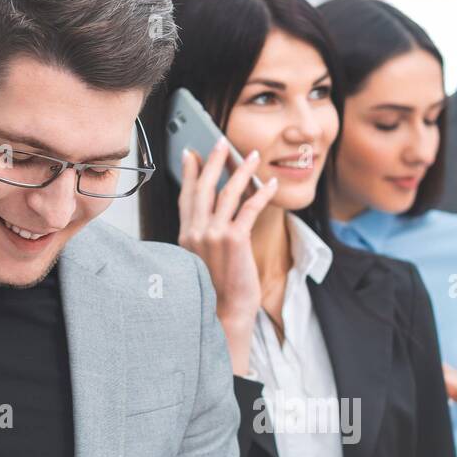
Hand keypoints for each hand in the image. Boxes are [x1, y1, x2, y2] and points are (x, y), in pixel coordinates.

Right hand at [177, 139, 279, 374]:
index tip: (191, 153)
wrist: (224, 314)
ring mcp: (213, 235)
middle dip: (213, 160)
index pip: (186, 196)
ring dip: (241, 170)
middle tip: (221, 142)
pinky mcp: (234, 240)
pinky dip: (262, 193)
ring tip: (251, 156)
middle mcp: (196, 232)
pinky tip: (270, 184)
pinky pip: (250, 208)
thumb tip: (211, 220)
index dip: (189, 172)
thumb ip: (202, 238)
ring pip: (227, 192)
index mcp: (186, 236)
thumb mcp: (201, 261)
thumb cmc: (216, 292)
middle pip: (204, 186)